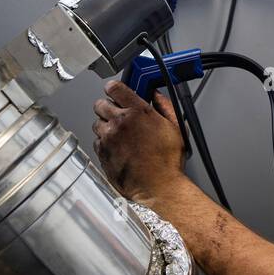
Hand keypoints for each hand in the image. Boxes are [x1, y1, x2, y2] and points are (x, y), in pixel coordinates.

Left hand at [92, 80, 189, 210]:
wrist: (159, 186)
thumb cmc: (168, 161)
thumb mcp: (176, 127)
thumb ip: (165, 106)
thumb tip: (157, 95)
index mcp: (137, 112)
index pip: (114, 88)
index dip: (114, 88)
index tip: (115, 91)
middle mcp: (119, 123)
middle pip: (100, 104)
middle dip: (108, 107)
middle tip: (118, 114)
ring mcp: (108, 138)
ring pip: (97, 123)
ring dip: (106, 125)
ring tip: (121, 135)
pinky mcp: (102, 153)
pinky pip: (97, 141)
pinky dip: (105, 142)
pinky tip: (119, 148)